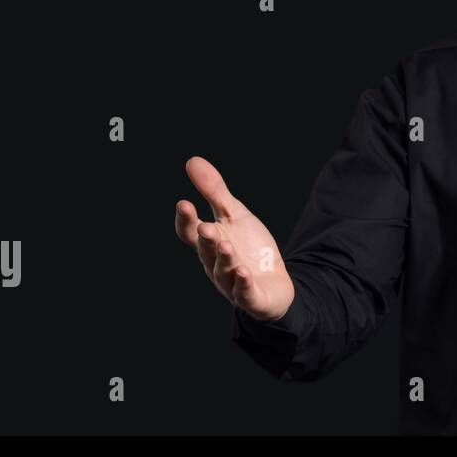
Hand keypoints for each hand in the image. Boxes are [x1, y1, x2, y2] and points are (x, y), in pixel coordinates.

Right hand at [174, 156, 295, 321]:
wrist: (273, 282)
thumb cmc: (248, 246)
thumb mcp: (234, 214)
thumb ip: (214, 191)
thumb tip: (192, 161)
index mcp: (209, 242)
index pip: (190, 232)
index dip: (185, 220)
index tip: (183, 203)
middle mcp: (215, 263)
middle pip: (206, 251)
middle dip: (206, 239)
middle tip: (206, 227)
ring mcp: (231, 281)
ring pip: (223, 270)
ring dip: (224, 259)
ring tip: (226, 246)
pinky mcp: (250, 296)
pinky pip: (244, 292)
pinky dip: (242, 283)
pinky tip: (243, 272)